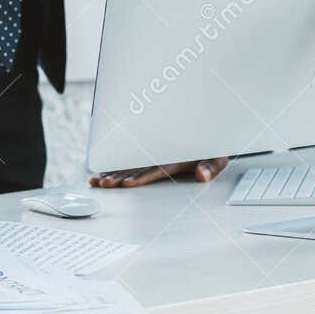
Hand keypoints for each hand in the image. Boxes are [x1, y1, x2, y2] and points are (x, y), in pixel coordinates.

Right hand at [89, 158, 229, 187]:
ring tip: (97, 182)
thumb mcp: (217, 157)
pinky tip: (100, 175)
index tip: (127, 183)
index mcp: (173, 158)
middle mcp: (157, 156)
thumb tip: (202, 176)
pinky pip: (126, 163)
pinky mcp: (146, 156)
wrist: (206, 128)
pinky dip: (112, 169)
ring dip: (111, 173)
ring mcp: (150, 156)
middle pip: (134, 168)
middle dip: (117, 177)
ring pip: (126, 165)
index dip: (140, 177)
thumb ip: (210, 167)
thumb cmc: (210, 147)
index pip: (153, 169)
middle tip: (104, 185)